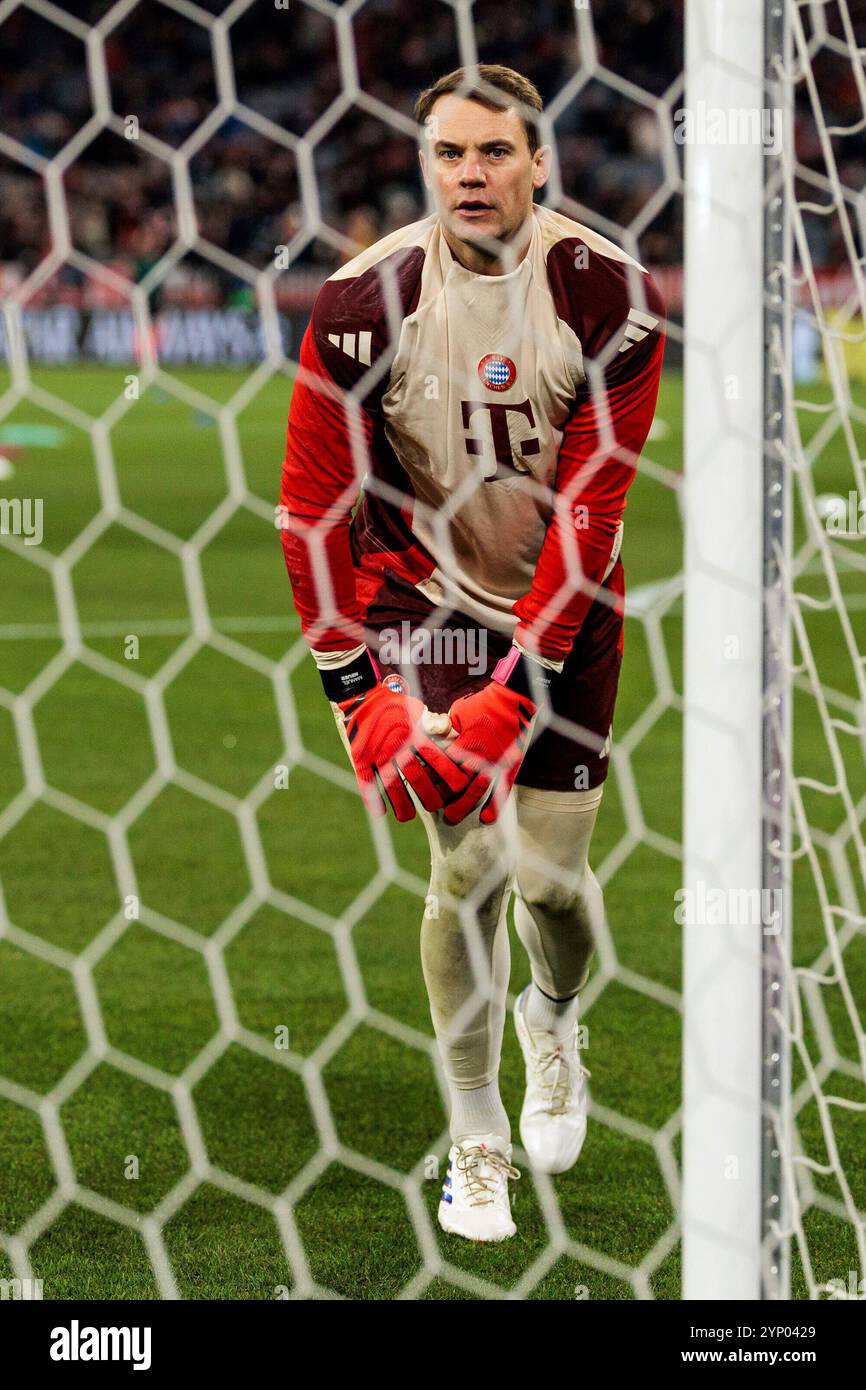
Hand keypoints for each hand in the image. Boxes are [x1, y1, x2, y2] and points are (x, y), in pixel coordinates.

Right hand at [339, 680, 468, 821]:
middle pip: (416, 778)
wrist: (362, 696)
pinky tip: (380, 812)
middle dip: (428, 796)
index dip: (449, 775)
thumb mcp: (417, 710)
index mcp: (413, 735)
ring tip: (408, 817)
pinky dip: (373, 800)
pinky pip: (367, 783)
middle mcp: (397, 747)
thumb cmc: (394, 705)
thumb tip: (451, 734)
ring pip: (393, 786)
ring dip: (402, 805)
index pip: (436, 759)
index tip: (458, 787)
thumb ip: (433, 725)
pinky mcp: (361, 759)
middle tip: (434, 806)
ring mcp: (377, 755)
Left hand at [441, 681, 537, 824]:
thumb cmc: (481, 704)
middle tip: (437, 811)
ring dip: (466, 806)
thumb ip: (445, 732)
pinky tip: (487, 818)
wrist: (511, 699)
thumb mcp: (456, 714)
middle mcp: (480, 757)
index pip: (445, 768)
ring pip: (478, 790)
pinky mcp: (510, 764)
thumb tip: (431, 741)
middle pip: (460, 785)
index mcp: (464, 744)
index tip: (424, 785)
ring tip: (454, 816)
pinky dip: (495, 805)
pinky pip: (503, 788)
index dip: (433, 779)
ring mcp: (497, 762)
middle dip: (447, 799)